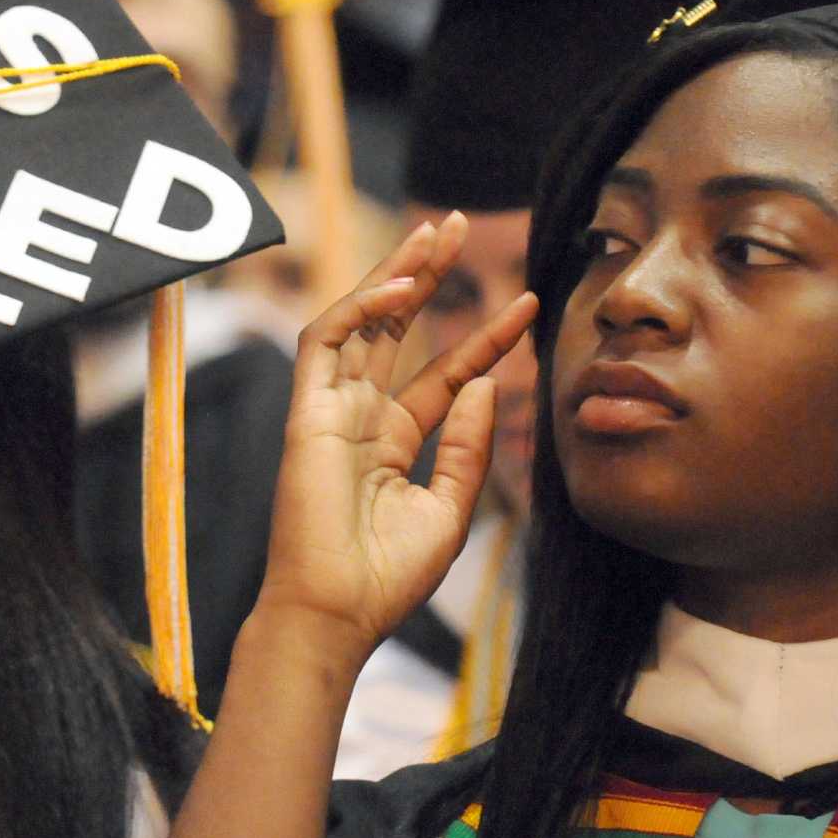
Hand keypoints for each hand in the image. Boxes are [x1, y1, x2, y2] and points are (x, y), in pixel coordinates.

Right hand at [254, 213, 537, 671]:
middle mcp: (359, 415)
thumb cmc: (386, 577)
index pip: (443, 371)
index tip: (530, 302)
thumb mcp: (448, 509)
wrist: (337, 613)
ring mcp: (330, 409)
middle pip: (395, 328)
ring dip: (395, 272)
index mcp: (391, 440)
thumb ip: (465, 444)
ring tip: (435, 233)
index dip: (485, 336)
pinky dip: (362, 307)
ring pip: (361, 319)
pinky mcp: (306, 411)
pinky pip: (328, 340)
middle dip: (426, 273)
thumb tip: (485, 381)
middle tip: (457, 225)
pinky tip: (404, 288)